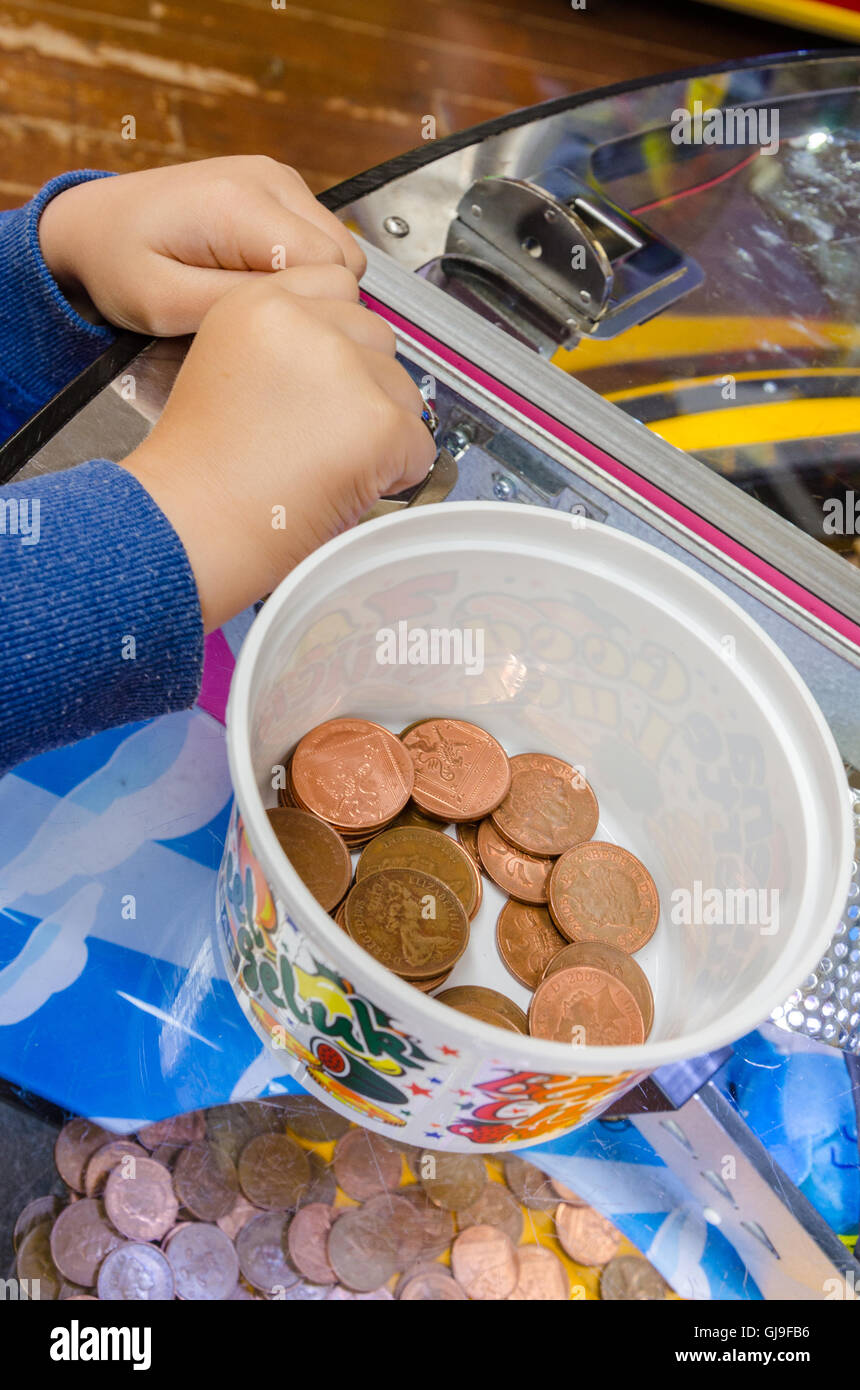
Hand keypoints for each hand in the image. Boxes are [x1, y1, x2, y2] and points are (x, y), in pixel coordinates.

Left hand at [38, 156, 364, 333]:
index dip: (310, 308)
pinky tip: (253, 276)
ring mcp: (276, 177)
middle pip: (345, 257)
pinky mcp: (279, 187)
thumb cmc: (118, 263)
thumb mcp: (164, 304)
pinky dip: (298, 267)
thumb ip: (238, 305)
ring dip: (306, 281)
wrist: (93, 225)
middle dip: (312, 295)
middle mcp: (266, 178)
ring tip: (249, 293)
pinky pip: (320, 240)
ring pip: (340, 249)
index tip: (268, 325)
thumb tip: (303, 308)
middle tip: (258, 315)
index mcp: (240, 203)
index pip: (332, 267)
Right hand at [122, 265, 435, 631]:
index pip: (338, 287)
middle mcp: (303, 323)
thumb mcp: (226, 371)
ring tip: (324, 465)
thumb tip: (349, 360)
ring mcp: (344, 370)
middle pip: (378, 337)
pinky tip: (345, 488)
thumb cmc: (200, 474)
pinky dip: (397, 475)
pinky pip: (420, 446)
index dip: (339, 342)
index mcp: (258, 302)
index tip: (321, 382)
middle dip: (364, 387)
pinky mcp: (376, 422)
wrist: (188, 528)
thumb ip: (286, 348)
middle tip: (320, 437)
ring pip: (405, 392)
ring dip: (382, 430)